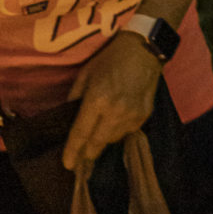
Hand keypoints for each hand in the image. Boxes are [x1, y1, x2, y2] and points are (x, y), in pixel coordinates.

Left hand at [63, 31, 161, 168]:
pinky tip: (114, 121)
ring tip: (97, 133)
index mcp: (97, 99)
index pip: (81, 133)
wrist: (144, 49)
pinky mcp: (144, 115)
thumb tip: (69, 118)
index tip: (67, 164)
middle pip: (97, 143)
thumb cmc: (110, 59)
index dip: (73, 151)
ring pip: (112, 140)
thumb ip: (75, 98)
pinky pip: (127, 132)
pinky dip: (117, 131)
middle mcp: (115, 111)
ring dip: (102, 140)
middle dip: (87, 152)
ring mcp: (132, 115)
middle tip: (79, 158)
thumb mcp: (85, 74)